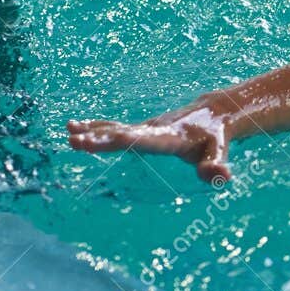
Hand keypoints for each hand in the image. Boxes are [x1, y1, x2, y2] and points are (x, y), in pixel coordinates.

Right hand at [67, 107, 232, 183]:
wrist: (215, 113)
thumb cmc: (216, 138)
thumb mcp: (221, 152)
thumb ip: (217, 165)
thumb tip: (220, 176)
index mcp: (170, 137)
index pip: (141, 140)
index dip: (119, 141)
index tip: (98, 141)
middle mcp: (154, 129)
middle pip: (123, 133)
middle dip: (99, 138)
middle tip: (73, 140)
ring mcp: (147, 127)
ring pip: (117, 128)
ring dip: (93, 130)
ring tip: (68, 129)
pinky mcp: (143, 128)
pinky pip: (116, 127)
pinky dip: (97, 127)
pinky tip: (76, 126)